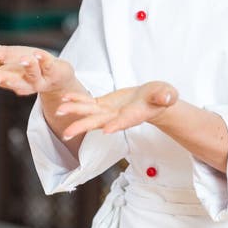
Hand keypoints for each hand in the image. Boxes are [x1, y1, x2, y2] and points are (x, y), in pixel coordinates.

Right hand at [0, 41, 74, 97]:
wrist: (56, 75)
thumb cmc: (26, 65)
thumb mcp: (4, 57)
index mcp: (6, 77)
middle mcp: (21, 81)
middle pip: (10, 81)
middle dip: (2, 80)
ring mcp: (38, 78)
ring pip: (32, 74)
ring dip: (28, 67)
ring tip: (24, 58)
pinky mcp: (52, 71)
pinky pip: (48, 64)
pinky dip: (45, 60)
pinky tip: (40, 54)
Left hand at [55, 80, 178, 139]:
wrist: (151, 99)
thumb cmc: (161, 97)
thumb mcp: (167, 94)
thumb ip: (166, 96)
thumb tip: (168, 97)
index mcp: (134, 115)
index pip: (124, 122)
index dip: (116, 125)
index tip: (106, 131)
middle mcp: (117, 117)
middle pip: (99, 122)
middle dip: (82, 126)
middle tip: (66, 134)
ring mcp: (108, 111)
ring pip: (89, 112)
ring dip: (74, 111)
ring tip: (59, 110)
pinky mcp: (103, 104)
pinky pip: (88, 102)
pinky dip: (76, 99)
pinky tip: (65, 97)